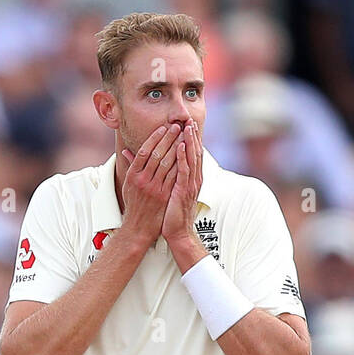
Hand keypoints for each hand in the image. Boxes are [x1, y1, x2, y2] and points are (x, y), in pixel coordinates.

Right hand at [119, 125, 180, 248]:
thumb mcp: (128, 185)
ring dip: (176, 148)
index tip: (163, 128)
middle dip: (168, 139)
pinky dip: (180, 164)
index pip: (144, 151)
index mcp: (132, 175)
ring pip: (166, 164)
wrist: (138, 228)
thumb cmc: (134, 205)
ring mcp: (153, 189)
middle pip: (156, 154)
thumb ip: (130, 167)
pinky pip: (173, 177)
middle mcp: (142, 180)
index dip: (154, 138)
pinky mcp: (163, 197)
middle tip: (177, 126)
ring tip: (184, 136)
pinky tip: (186, 155)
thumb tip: (126, 151)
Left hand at [161, 121, 202, 250]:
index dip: (191, 141)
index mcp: (191, 180)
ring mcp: (190, 186)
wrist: (178, 233)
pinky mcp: (183, 191)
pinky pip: (184, 171)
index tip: (188, 126)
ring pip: (191, 159)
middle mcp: (193, 181)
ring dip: (189, 142)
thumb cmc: (171, 215)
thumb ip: (166, 178)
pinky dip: (184, 157)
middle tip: (190, 120)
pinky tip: (181, 146)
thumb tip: (158, 169)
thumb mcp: (169, 193)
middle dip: (192, 137)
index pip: (193, 156)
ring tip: (187, 127)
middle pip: (195, 154)